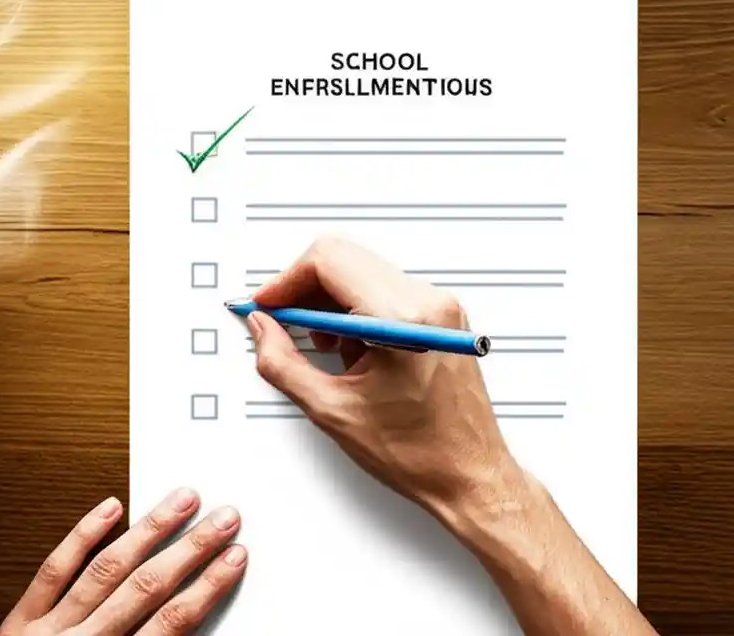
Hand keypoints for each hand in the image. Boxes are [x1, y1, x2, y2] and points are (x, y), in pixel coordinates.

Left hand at [0, 489, 245, 635]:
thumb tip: (193, 626)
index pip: (171, 624)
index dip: (207, 587)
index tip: (233, 559)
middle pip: (146, 588)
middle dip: (190, 550)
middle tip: (222, 520)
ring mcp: (48, 631)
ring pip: (106, 569)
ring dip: (148, 532)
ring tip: (178, 502)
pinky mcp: (19, 621)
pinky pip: (53, 570)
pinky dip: (81, 536)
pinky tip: (110, 508)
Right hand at [246, 236, 656, 635]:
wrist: (470, 476)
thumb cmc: (422, 454)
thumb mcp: (333, 411)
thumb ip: (284, 364)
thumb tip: (263, 330)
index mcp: (404, 320)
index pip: (330, 261)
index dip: (286, 281)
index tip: (268, 304)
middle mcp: (429, 302)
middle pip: (345, 259)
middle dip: (304, 289)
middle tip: (282, 322)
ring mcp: (441, 306)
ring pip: (363, 272)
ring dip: (330, 302)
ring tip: (324, 347)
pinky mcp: (443, 317)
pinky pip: (385, 291)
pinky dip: (355, 312)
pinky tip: (351, 351)